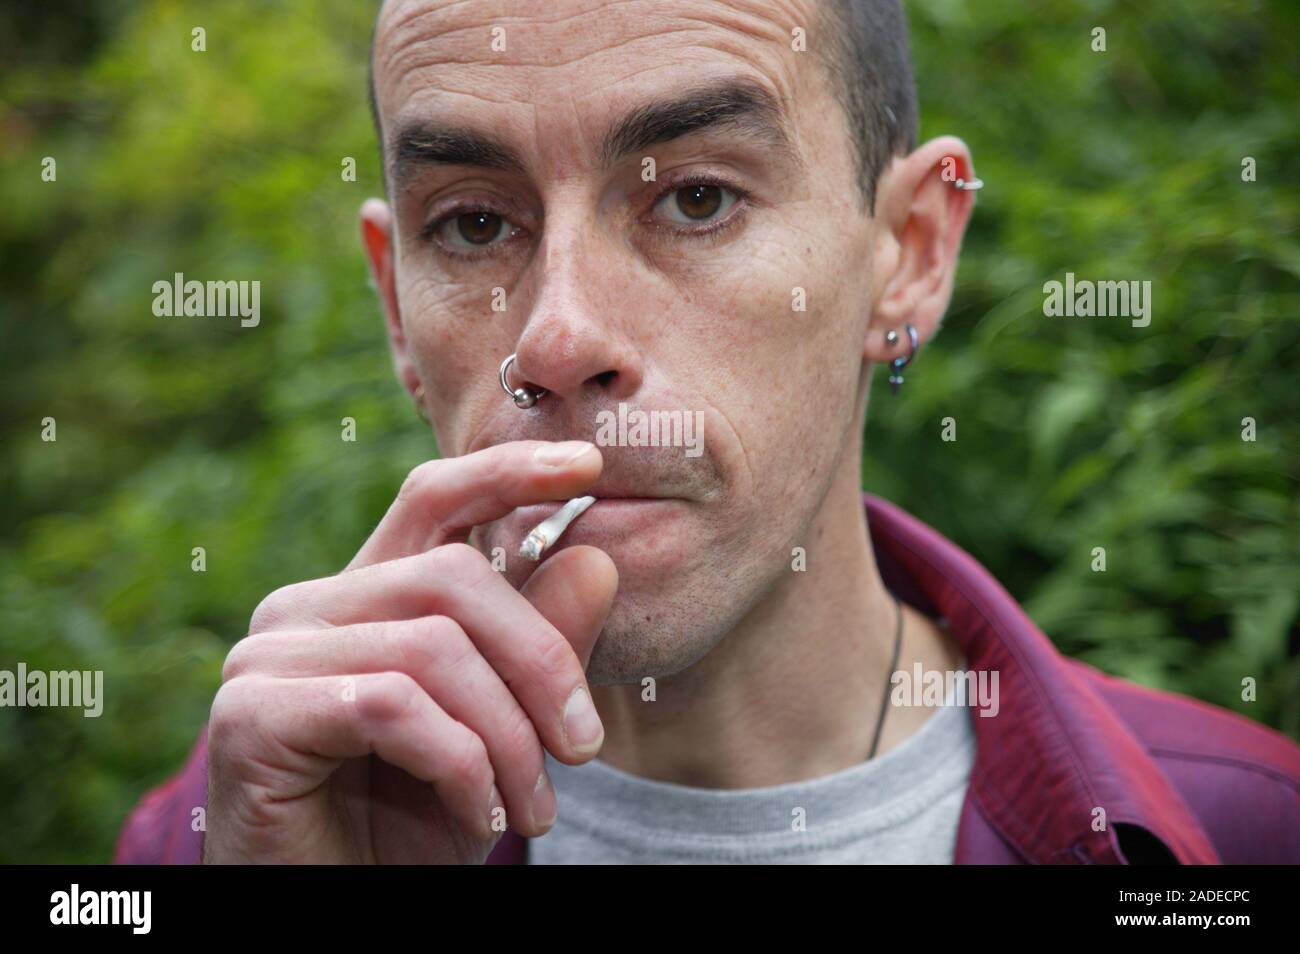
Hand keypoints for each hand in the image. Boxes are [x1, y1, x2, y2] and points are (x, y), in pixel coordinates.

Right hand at [203, 440, 616, 862]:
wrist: (332, 916)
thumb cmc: (412, 824)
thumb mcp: (502, 731)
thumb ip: (539, 646)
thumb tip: (597, 557)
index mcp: (366, 595)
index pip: (434, 498)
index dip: (508, 470)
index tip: (588, 466)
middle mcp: (310, 608)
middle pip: (453, 579)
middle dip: (541, 664)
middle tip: (582, 749)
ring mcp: (271, 655)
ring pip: (432, 648)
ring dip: (506, 740)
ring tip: (528, 811)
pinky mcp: (252, 714)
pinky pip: (390, 706)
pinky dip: (458, 767)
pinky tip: (474, 819)